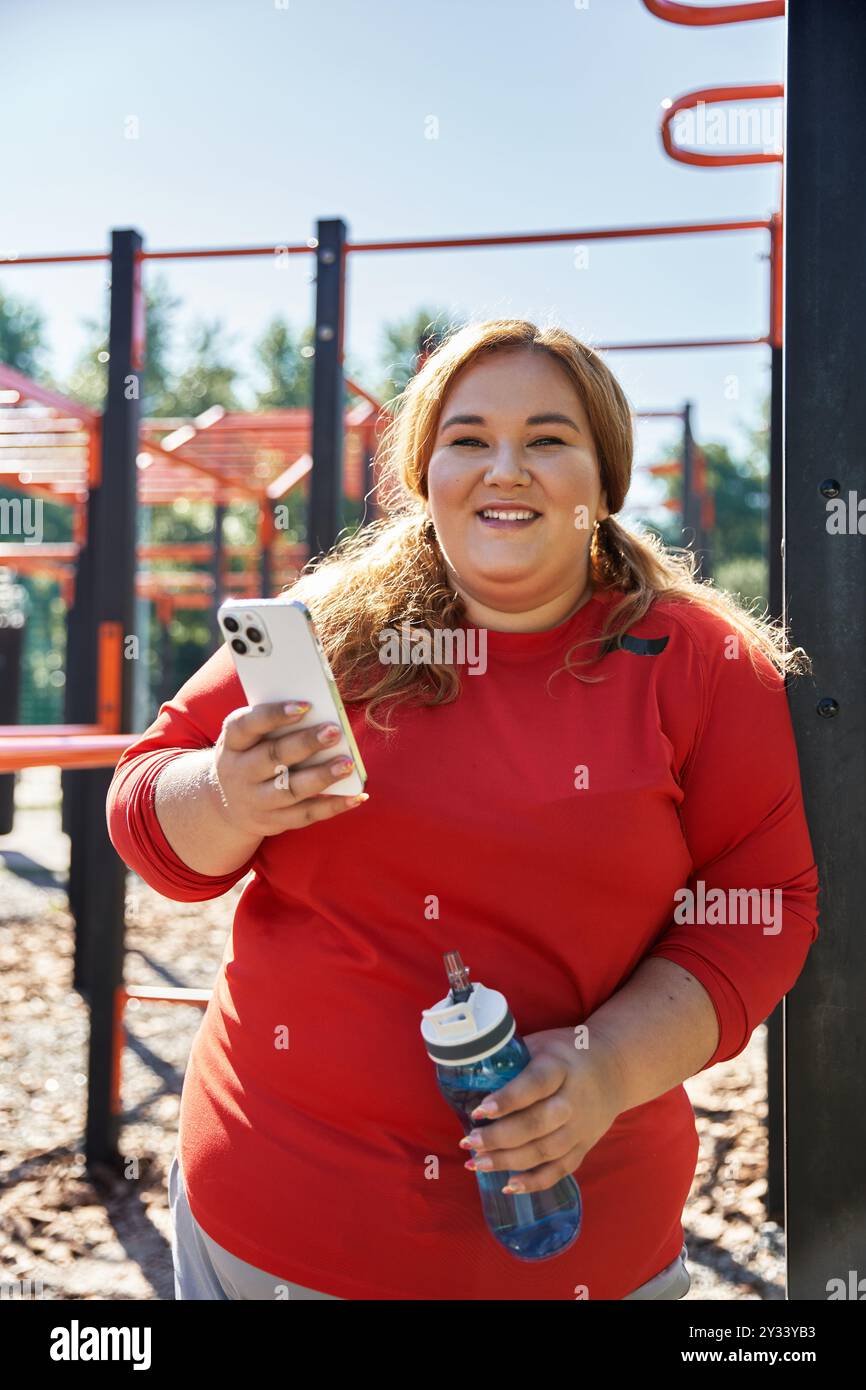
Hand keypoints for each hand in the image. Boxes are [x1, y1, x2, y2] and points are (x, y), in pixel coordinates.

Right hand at [209, 700, 366, 837]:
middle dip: (306, 743)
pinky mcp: (273, 821)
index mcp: (232, 743)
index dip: (274, 715)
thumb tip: (321, 715)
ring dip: (322, 776)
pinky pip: (306, 815)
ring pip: (291, 789)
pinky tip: (357, 796)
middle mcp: (240, 773)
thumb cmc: (250, 755)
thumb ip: (275, 725)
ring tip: (348, 763)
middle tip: (334, 731)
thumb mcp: (249, 738)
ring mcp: (255, 801)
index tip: (305, 706)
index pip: (248, 725)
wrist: (228, 804)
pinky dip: (334, 806)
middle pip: (273, 757)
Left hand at [457, 1026, 626, 1193]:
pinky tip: (508, 1186)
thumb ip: (513, 1059)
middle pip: (537, 1124)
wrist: (615, 1068)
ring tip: (476, 1163)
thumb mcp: (542, 1043)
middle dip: (499, 1137)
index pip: (535, 1086)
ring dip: (508, 1161)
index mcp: (561, 1067)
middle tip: (469, 1142)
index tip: (479, 1110)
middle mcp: (574, 1100)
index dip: (507, 1100)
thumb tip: (469, 1075)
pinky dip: (534, 1182)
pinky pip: (560, 1170)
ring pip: (544, 1151)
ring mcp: (581, 1128)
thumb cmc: (567, 1052)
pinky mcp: (584, 1147)